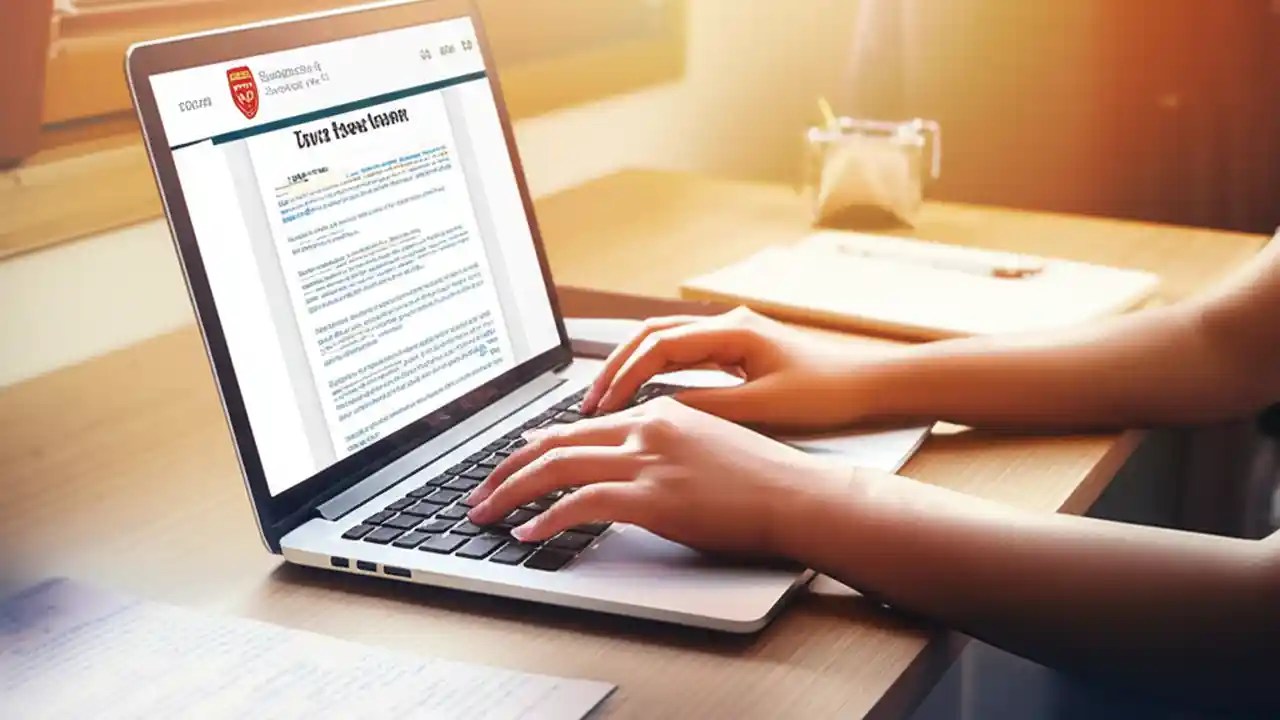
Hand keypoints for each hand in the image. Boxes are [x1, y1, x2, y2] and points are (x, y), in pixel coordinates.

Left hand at [466, 397, 852, 553]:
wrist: (797, 495)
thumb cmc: (760, 480)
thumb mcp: (704, 448)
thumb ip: (660, 450)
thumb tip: (622, 471)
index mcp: (657, 413)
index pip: (577, 426)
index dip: (533, 448)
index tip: (508, 467)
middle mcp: (646, 427)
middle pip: (555, 442)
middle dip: (507, 470)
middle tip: (481, 494)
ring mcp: (648, 460)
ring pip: (557, 466)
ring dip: (511, 492)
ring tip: (486, 514)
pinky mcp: (653, 495)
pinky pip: (582, 503)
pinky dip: (547, 518)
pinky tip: (528, 532)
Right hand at [582, 307, 881, 430]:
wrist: (871, 385)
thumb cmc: (828, 394)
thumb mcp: (763, 408)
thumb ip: (708, 407)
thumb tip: (658, 414)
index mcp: (731, 332)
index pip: (657, 346)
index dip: (623, 375)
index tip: (602, 404)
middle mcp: (727, 325)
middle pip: (651, 336)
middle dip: (615, 367)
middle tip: (589, 401)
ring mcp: (731, 336)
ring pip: (663, 343)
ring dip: (632, 368)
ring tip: (606, 399)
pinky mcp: (738, 351)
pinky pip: (683, 356)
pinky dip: (655, 373)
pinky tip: (643, 397)